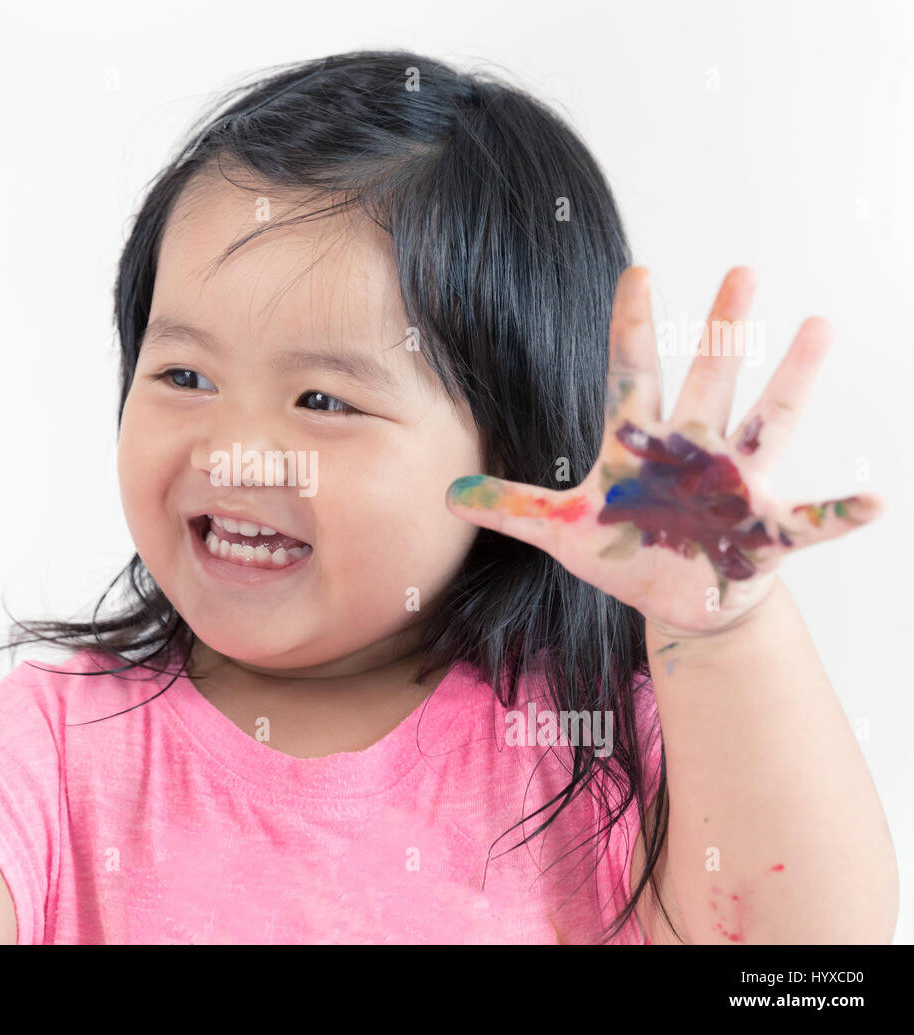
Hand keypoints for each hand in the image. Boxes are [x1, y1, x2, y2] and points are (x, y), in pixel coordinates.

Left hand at [445, 266, 881, 637]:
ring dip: (792, 379)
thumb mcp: (562, 531)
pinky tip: (876, 502)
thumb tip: (445, 493)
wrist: (676, 598)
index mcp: (640, 446)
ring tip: (818, 327)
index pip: (632, 373)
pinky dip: (841, 514)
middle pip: (708, 380)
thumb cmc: (625, 553)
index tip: (637, 269)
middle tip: (741, 270)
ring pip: (766, 422)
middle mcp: (692, 451)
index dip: (630, 326)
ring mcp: (734, 485)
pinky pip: (812, 520)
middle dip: (722, 330)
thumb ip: (510, 507)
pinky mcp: (766, 529)